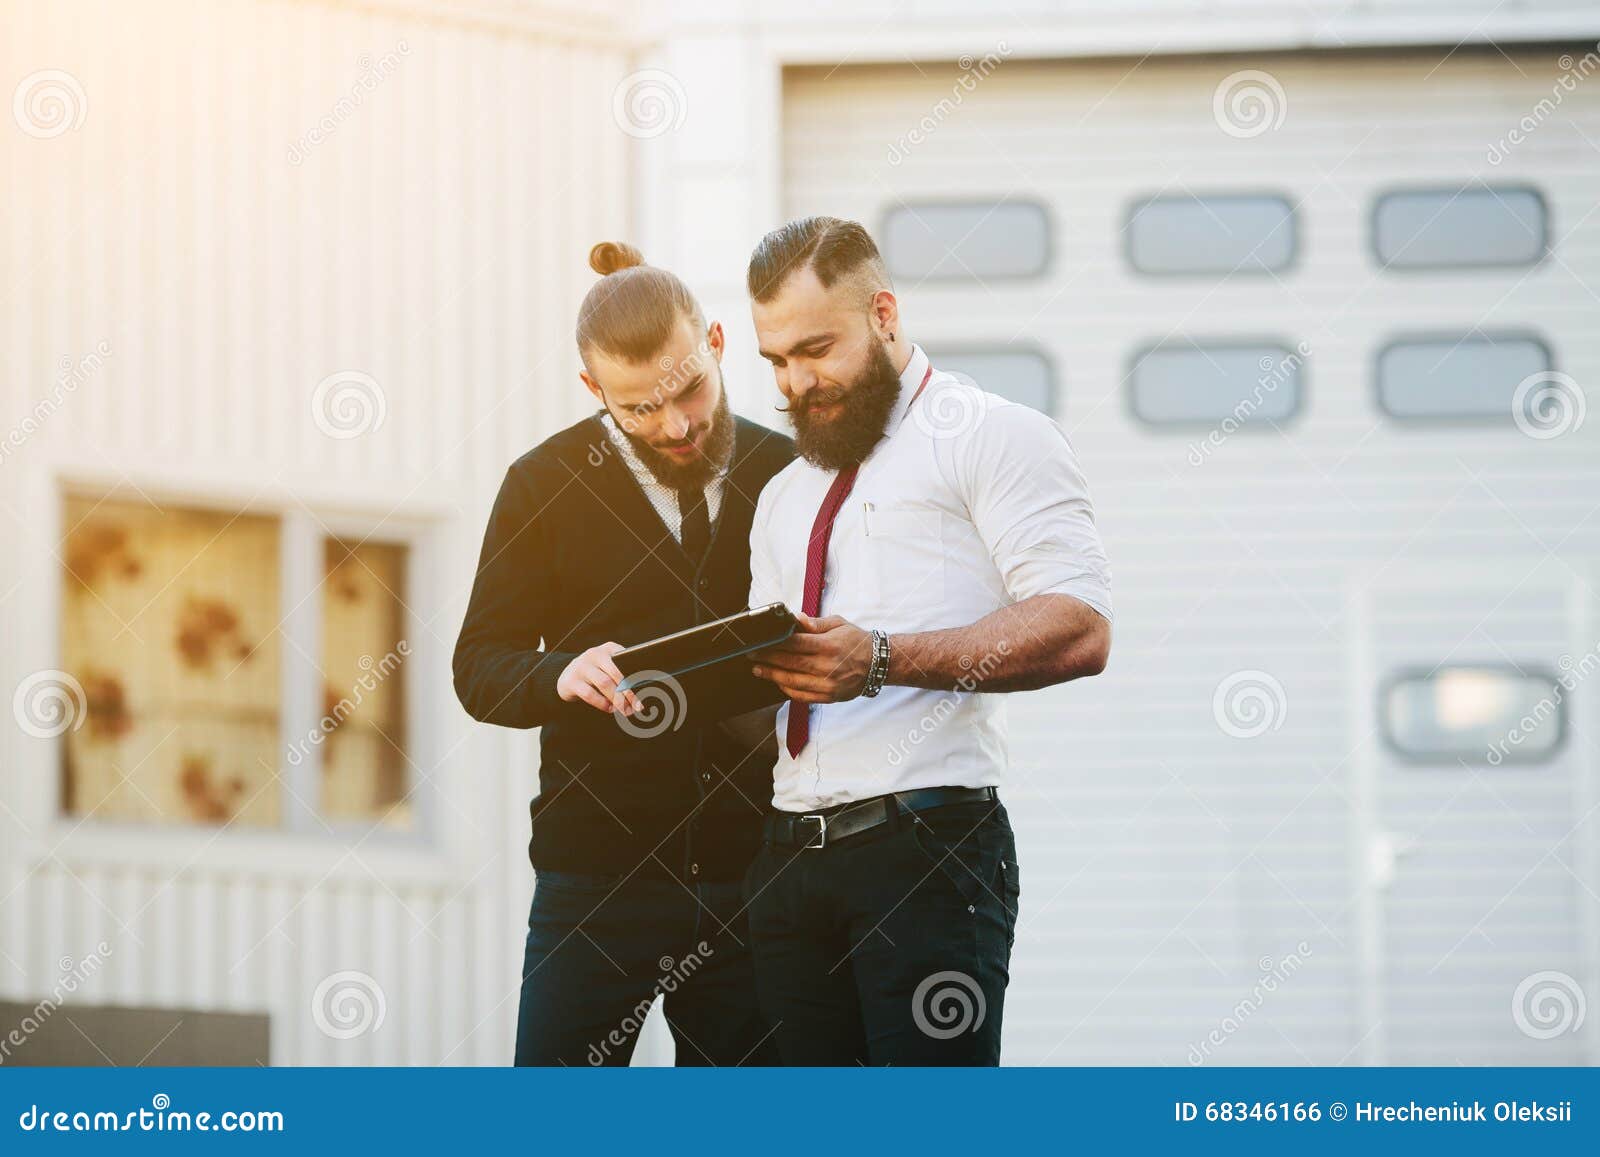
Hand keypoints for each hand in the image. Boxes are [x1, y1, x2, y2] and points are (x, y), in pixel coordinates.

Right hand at [556, 643, 641, 714]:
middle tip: (638, 706)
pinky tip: (610, 708)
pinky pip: (589, 694)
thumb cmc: (595, 675)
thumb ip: (622, 674)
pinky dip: (602, 703)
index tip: (647, 689)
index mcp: (609, 649)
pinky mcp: (571, 681)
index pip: (626, 659)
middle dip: (629, 692)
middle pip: (616, 674)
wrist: (566, 677)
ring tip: (625, 710)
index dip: (637, 675)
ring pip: (604, 683)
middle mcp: (594, 654)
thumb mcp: (608, 668)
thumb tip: (641, 693)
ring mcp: (581, 666)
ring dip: (617, 699)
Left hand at [751, 613, 872, 703]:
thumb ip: (815, 623)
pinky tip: (778, 682)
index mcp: (829, 646)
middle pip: (790, 663)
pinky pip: (802, 696)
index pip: (795, 644)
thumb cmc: (856, 641)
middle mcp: (827, 666)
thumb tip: (796, 620)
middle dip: (767, 659)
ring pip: (793, 681)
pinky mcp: (829, 696)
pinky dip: (787, 690)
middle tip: (752, 655)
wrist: (878, 663)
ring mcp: (828, 684)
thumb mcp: (838, 624)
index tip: (761, 642)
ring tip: (758, 670)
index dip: (775, 643)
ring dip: (772, 675)